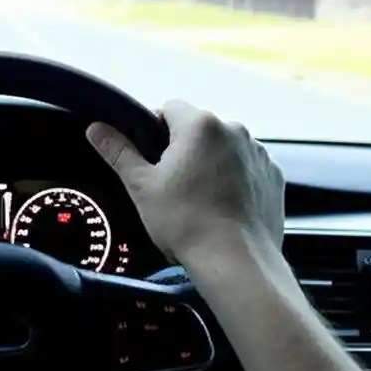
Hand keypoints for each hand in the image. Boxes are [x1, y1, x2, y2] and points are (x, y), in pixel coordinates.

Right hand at [86, 101, 283, 271]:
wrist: (236, 261)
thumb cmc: (185, 222)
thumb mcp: (142, 187)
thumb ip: (118, 152)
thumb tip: (96, 128)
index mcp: (200, 125)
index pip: (170, 108)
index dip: (155, 131)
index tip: (151, 160)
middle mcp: (235, 130)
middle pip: (200, 130)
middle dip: (185, 150)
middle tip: (172, 186)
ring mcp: (259, 154)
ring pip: (225, 150)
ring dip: (212, 164)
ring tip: (200, 201)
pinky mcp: (275, 178)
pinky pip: (248, 170)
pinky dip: (236, 181)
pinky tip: (224, 208)